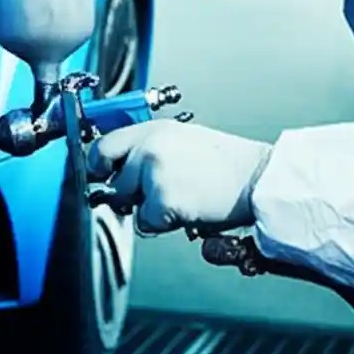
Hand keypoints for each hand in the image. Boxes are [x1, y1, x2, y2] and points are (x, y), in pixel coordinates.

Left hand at [88, 121, 271, 235]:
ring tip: (182, 197)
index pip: (104, 145)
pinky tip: (188, 209)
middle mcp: (150, 147)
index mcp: (154, 129)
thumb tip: (121, 169)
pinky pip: (146, 223)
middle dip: (129, 193)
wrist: (255, 178)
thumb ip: (150, 150)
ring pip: (129, 203)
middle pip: (113, 180)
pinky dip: (164, 224)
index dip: (98, 165)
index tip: (98, 175)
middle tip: (157, 194)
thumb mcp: (184, 141)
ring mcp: (154, 173)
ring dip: (149, 208)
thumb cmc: (227, 163)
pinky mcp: (163, 200)